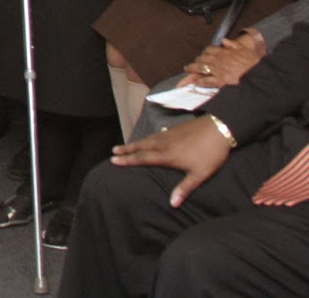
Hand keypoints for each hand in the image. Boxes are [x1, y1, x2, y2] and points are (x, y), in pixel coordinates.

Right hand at [111, 115, 230, 207]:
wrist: (218, 129)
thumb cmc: (210, 154)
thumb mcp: (200, 174)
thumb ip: (185, 188)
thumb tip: (173, 204)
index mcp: (167, 155)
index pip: (142, 158)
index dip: (128, 160)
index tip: (114, 160)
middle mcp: (163, 143)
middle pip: (140, 146)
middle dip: (126, 149)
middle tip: (114, 150)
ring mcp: (168, 134)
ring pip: (147, 139)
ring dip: (135, 143)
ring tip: (127, 145)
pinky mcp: (175, 129)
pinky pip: (156, 134)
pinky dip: (148, 138)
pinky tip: (151, 138)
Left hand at [179, 32, 267, 87]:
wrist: (258, 73)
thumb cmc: (253, 62)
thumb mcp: (245, 49)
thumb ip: (233, 44)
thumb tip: (224, 41)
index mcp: (224, 52)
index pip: (209, 50)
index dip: (204, 52)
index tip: (202, 54)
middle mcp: (218, 60)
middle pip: (202, 59)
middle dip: (196, 61)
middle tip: (191, 63)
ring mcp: (218, 70)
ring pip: (201, 68)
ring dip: (193, 69)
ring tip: (187, 69)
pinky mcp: (220, 80)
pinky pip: (207, 80)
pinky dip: (201, 81)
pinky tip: (196, 82)